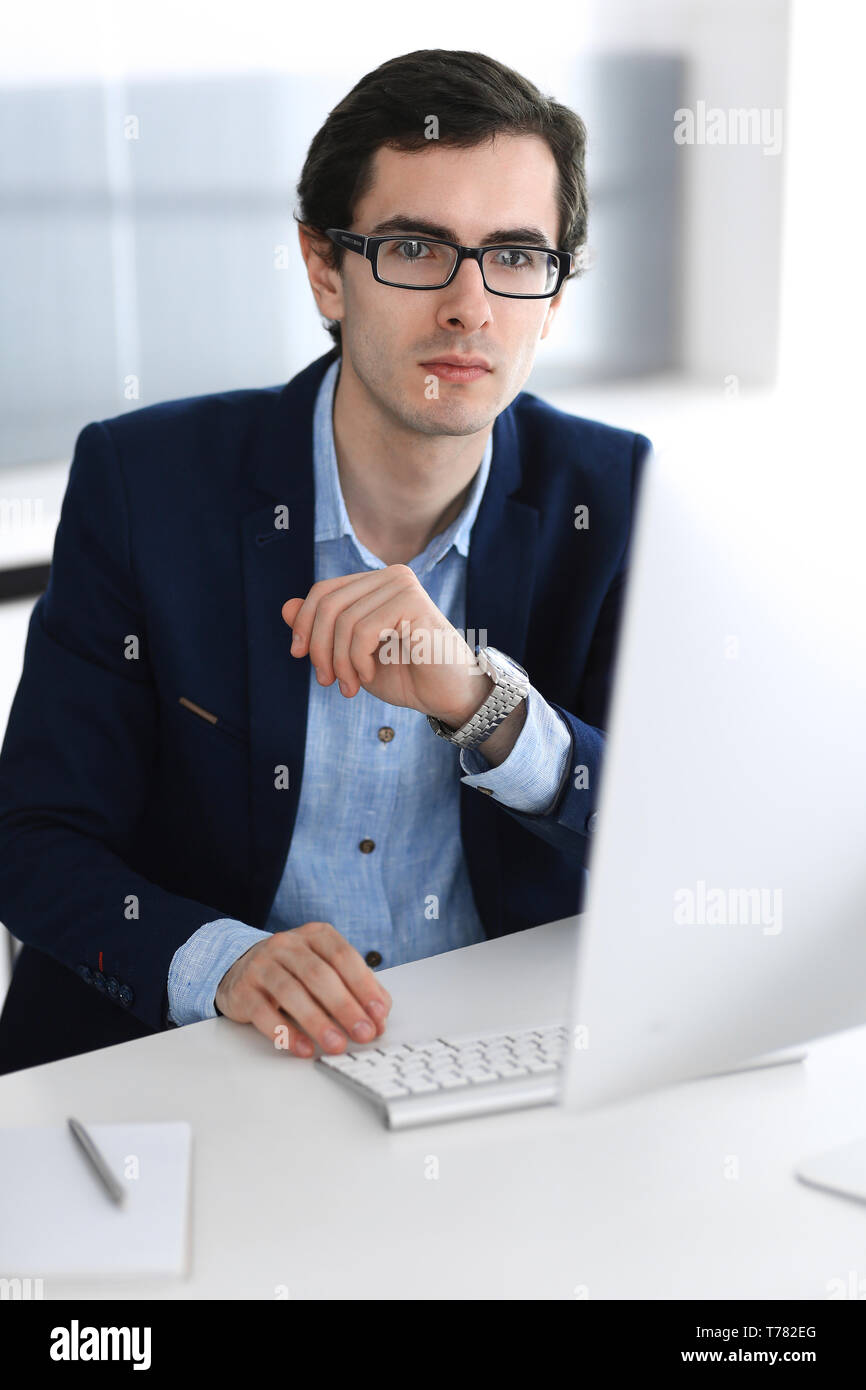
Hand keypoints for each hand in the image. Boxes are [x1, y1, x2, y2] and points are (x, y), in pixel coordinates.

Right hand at [214, 921, 392, 1056]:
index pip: (343, 957)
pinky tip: (303, 1048)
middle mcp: (287, 945)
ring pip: (291, 992)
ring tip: (336, 1045)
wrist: (240, 967)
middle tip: (363, 1033)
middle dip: (345, 1007)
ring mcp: (262, 965)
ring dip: (317, 1022)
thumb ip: (355, 987)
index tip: (378, 1014)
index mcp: (315, 935)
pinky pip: (264, 1012)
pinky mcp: (242, 990)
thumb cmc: (294, 971)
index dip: (363, 986)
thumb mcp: (325, 968)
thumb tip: (380, 1016)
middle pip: (319, 975)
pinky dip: (285, 1033)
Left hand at [281, 565, 492, 726]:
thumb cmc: (406, 675)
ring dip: (339, 662)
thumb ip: (321, 631)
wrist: (448, 696)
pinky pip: (363, 630)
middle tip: (327, 681)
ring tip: (350, 686)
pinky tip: (370, 675)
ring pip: (343, 620)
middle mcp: (391, 576)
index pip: (323, 591)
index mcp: (377, 582)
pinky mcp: (413, 603)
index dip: (304, 623)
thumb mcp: (351, 655)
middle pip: (328, 603)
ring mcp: (403, 586)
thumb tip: (286, 607)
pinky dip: (358, 660)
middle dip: (319, 648)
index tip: (300, 657)